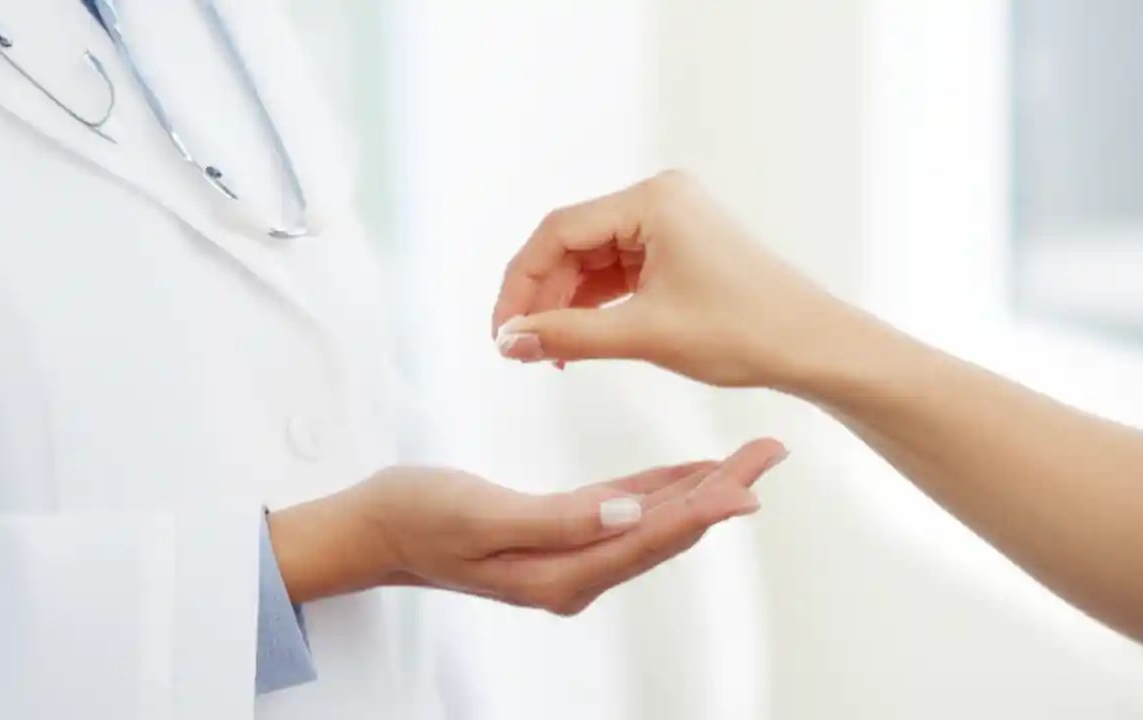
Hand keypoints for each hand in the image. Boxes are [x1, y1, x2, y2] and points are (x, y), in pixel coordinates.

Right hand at [269, 438, 784, 614]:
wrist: (373, 528)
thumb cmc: (416, 517)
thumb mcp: (480, 515)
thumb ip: (558, 521)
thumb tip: (632, 517)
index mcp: (561, 572)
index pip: (649, 538)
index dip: (704, 509)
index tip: (751, 484)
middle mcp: (576, 570)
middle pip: (666, 531)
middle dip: (722, 493)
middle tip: (770, 455)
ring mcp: (571, 553)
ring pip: (654, 519)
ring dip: (702, 488)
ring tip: (749, 459)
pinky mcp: (560, 529)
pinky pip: (625, 510)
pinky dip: (662, 488)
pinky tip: (690, 472)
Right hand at [491, 170, 867, 390]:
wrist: (815, 346)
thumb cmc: (746, 331)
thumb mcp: (645, 334)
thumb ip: (568, 335)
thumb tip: (509, 341)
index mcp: (653, 200)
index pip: (558, 232)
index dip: (520, 284)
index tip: (503, 332)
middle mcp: (660, 198)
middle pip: (572, 243)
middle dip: (543, 297)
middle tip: (521, 348)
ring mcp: (672, 221)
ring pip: (593, 260)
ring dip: (567, 304)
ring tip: (548, 352)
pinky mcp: (680, 247)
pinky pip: (620, 270)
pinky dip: (596, 304)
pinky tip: (579, 339)